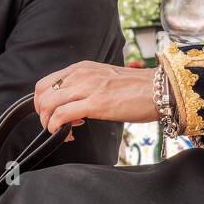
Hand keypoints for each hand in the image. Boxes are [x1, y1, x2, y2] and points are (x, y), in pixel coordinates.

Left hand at [34, 62, 159, 133]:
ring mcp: (88, 87)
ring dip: (49, 123)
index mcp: (81, 68)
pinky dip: (57, 127)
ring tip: (63, 132)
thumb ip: (86, 88)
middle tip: (54, 126)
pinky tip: (68, 134)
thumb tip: (72, 108)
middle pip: (42, 93)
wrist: (161, 90)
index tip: (53, 115)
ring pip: (49, 104)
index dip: (43, 102)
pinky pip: (62, 115)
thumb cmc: (137, 89)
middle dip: (42, 114)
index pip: (46, 83)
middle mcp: (81, 74)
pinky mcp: (96, 103)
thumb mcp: (104, 80)